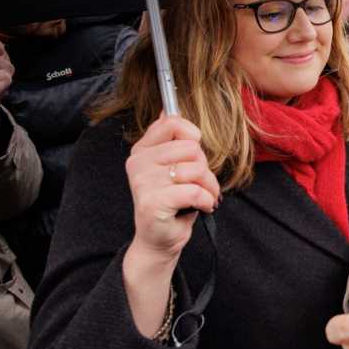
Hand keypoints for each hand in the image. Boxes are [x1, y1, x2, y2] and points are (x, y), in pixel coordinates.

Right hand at [125, 113, 219, 261]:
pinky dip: (206, 200)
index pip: (173, 122)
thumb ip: (172, 140)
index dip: (193, 136)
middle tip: (201, 184)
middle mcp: (139, 163)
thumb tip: (167, 108)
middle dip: (205, 167)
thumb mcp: (173, 166)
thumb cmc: (172, 202)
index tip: (194, 154)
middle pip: (191, 147)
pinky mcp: (153, 202)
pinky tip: (202, 206)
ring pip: (196, 169)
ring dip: (209, 186)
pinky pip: (194, 190)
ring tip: (203, 197)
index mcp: (142, 150)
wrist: (159, 239)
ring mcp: (144, 182)